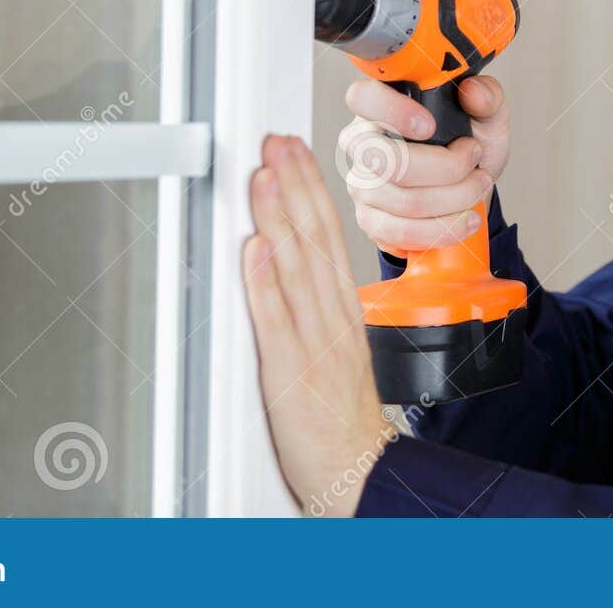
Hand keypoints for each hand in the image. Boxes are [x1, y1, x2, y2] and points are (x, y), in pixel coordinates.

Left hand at [243, 134, 396, 516]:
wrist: (358, 470)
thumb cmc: (342, 414)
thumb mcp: (338, 346)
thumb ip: (316, 302)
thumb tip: (287, 257)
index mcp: (342, 309)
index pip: (328, 234)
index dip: (310, 188)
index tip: (295, 151)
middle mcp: (330, 318)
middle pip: (313, 238)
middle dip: (294, 184)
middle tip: (277, 142)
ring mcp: (311, 342)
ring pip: (296, 268)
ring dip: (278, 217)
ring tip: (264, 175)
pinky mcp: (288, 371)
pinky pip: (275, 320)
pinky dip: (264, 282)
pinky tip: (254, 248)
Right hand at [341, 76, 508, 252]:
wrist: (468, 185)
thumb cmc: (468, 142)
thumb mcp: (487, 116)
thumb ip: (488, 97)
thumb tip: (473, 92)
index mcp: (381, 105)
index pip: (361, 98)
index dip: (392, 111)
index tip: (430, 126)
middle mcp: (362, 142)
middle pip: (390, 161)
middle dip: (448, 167)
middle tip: (475, 158)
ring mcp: (361, 183)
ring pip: (406, 201)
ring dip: (457, 197)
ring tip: (479, 185)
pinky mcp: (370, 219)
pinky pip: (403, 232)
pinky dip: (445, 229)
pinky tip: (467, 218)